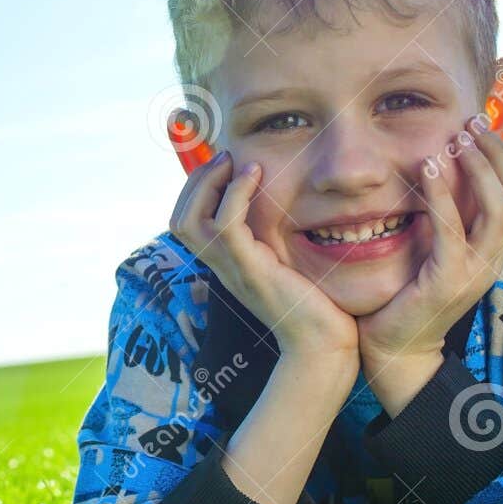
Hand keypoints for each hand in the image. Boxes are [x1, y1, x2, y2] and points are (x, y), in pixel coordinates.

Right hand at [170, 150, 359, 363]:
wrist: (323, 345)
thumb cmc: (315, 307)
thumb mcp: (288, 266)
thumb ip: (276, 242)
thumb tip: (285, 211)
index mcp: (226, 264)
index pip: (186, 223)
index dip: (195, 189)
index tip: (223, 164)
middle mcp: (222, 267)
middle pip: (180, 220)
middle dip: (197, 181)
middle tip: (226, 157)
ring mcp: (233, 269)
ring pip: (191, 221)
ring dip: (210, 182)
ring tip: (237, 162)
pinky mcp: (251, 270)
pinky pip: (226, 226)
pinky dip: (236, 193)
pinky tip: (256, 175)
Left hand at [357, 113, 502, 372]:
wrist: (395, 350)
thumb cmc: (405, 297)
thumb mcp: (431, 250)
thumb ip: (442, 219)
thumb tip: (435, 170)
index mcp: (490, 251)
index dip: (501, 158)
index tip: (479, 125)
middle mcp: (491, 260)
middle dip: (496, 155)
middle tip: (471, 123)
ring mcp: (475, 272)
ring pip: (497, 210)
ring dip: (478, 169)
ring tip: (456, 139)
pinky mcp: (448, 282)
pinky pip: (452, 231)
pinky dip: (442, 196)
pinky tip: (427, 168)